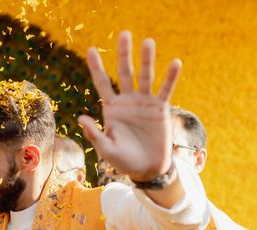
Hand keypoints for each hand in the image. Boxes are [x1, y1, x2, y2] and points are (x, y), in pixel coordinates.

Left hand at [78, 31, 181, 180]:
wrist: (146, 168)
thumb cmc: (123, 160)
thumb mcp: (106, 149)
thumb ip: (94, 134)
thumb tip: (80, 117)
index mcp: (111, 108)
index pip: (102, 83)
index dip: (96, 67)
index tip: (92, 49)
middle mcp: (127, 101)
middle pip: (125, 73)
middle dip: (124, 54)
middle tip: (124, 34)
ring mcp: (144, 103)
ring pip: (146, 76)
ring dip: (147, 60)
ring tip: (148, 42)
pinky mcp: (160, 108)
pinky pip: (166, 90)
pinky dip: (170, 78)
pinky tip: (175, 63)